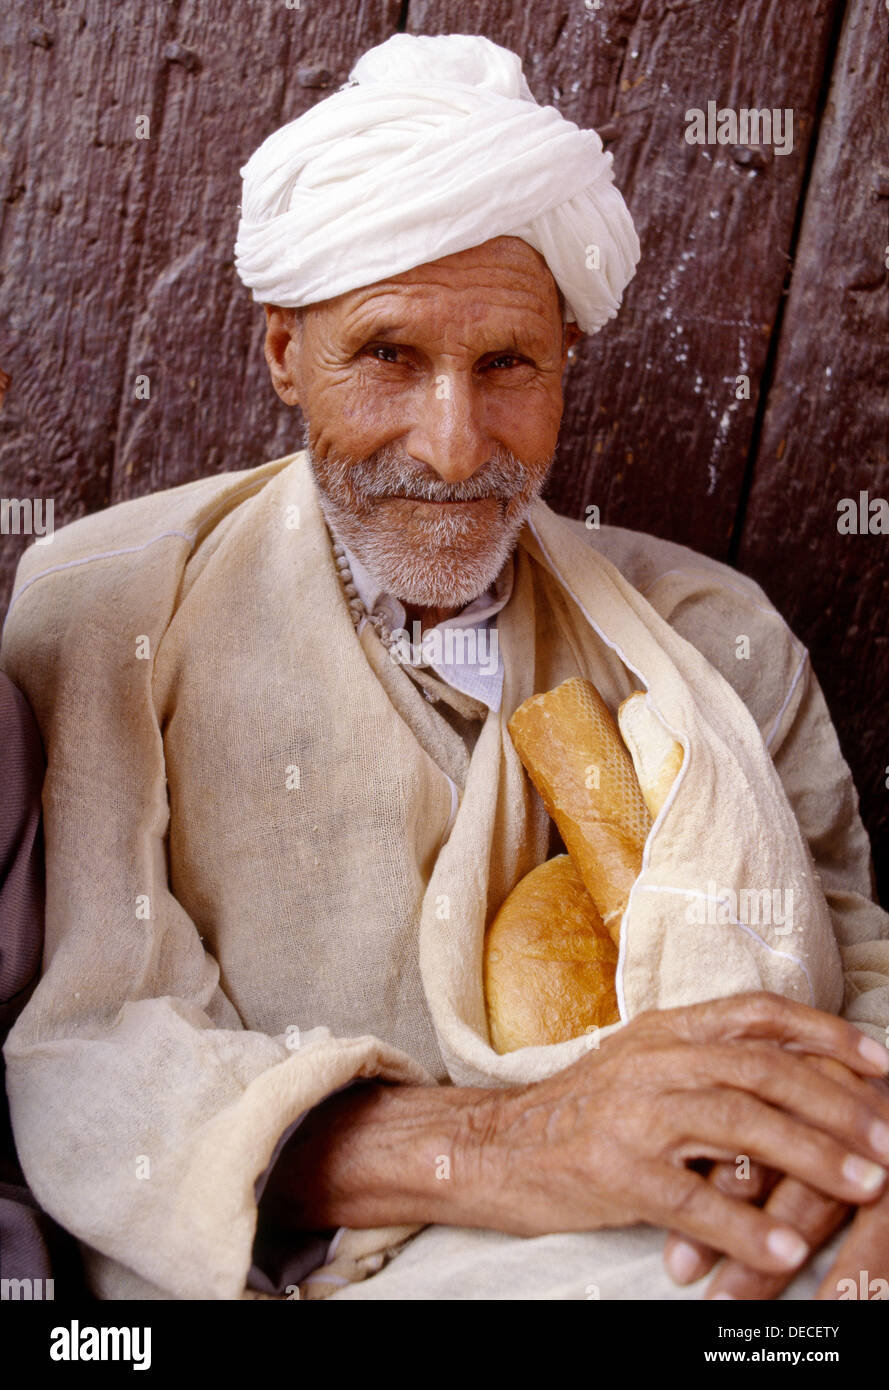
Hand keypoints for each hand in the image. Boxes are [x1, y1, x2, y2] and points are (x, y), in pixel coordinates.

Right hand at [481, 994, 888, 1276]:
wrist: (494, 1146)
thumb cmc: (581, 1111)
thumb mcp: (643, 1064)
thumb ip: (706, 1061)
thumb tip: (798, 1080)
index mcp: (666, 1029)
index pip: (758, 1013)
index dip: (825, 1034)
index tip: (880, 1062)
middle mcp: (654, 1059)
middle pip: (763, 1070)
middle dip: (838, 1105)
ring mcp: (633, 1113)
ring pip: (741, 1125)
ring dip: (813, 1159)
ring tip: (867, 1187)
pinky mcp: (613, 1169)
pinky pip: (693, 1200)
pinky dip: (746, 1227)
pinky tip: (786, 1249)